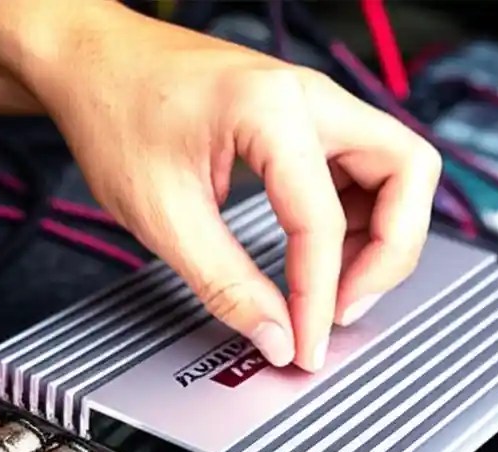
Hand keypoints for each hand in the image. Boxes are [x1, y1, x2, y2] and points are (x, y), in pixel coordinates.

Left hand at [32, 6, 440, 370]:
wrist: (90, 62)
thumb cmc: (113, 110)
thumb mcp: (161, 214)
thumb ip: (223, 282)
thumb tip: (273, 336)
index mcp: (271, 108)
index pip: (322, 219)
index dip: (319, 297)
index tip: (305, 344)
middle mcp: (308, 95)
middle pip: (407, 172)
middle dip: (390, 251)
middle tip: (343, 307)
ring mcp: (312, 103)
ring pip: (395, 170)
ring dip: (378, 236)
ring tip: (330, 289)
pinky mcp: (304, 119)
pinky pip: (361, 169)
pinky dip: (355, 218)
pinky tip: (318, 255)